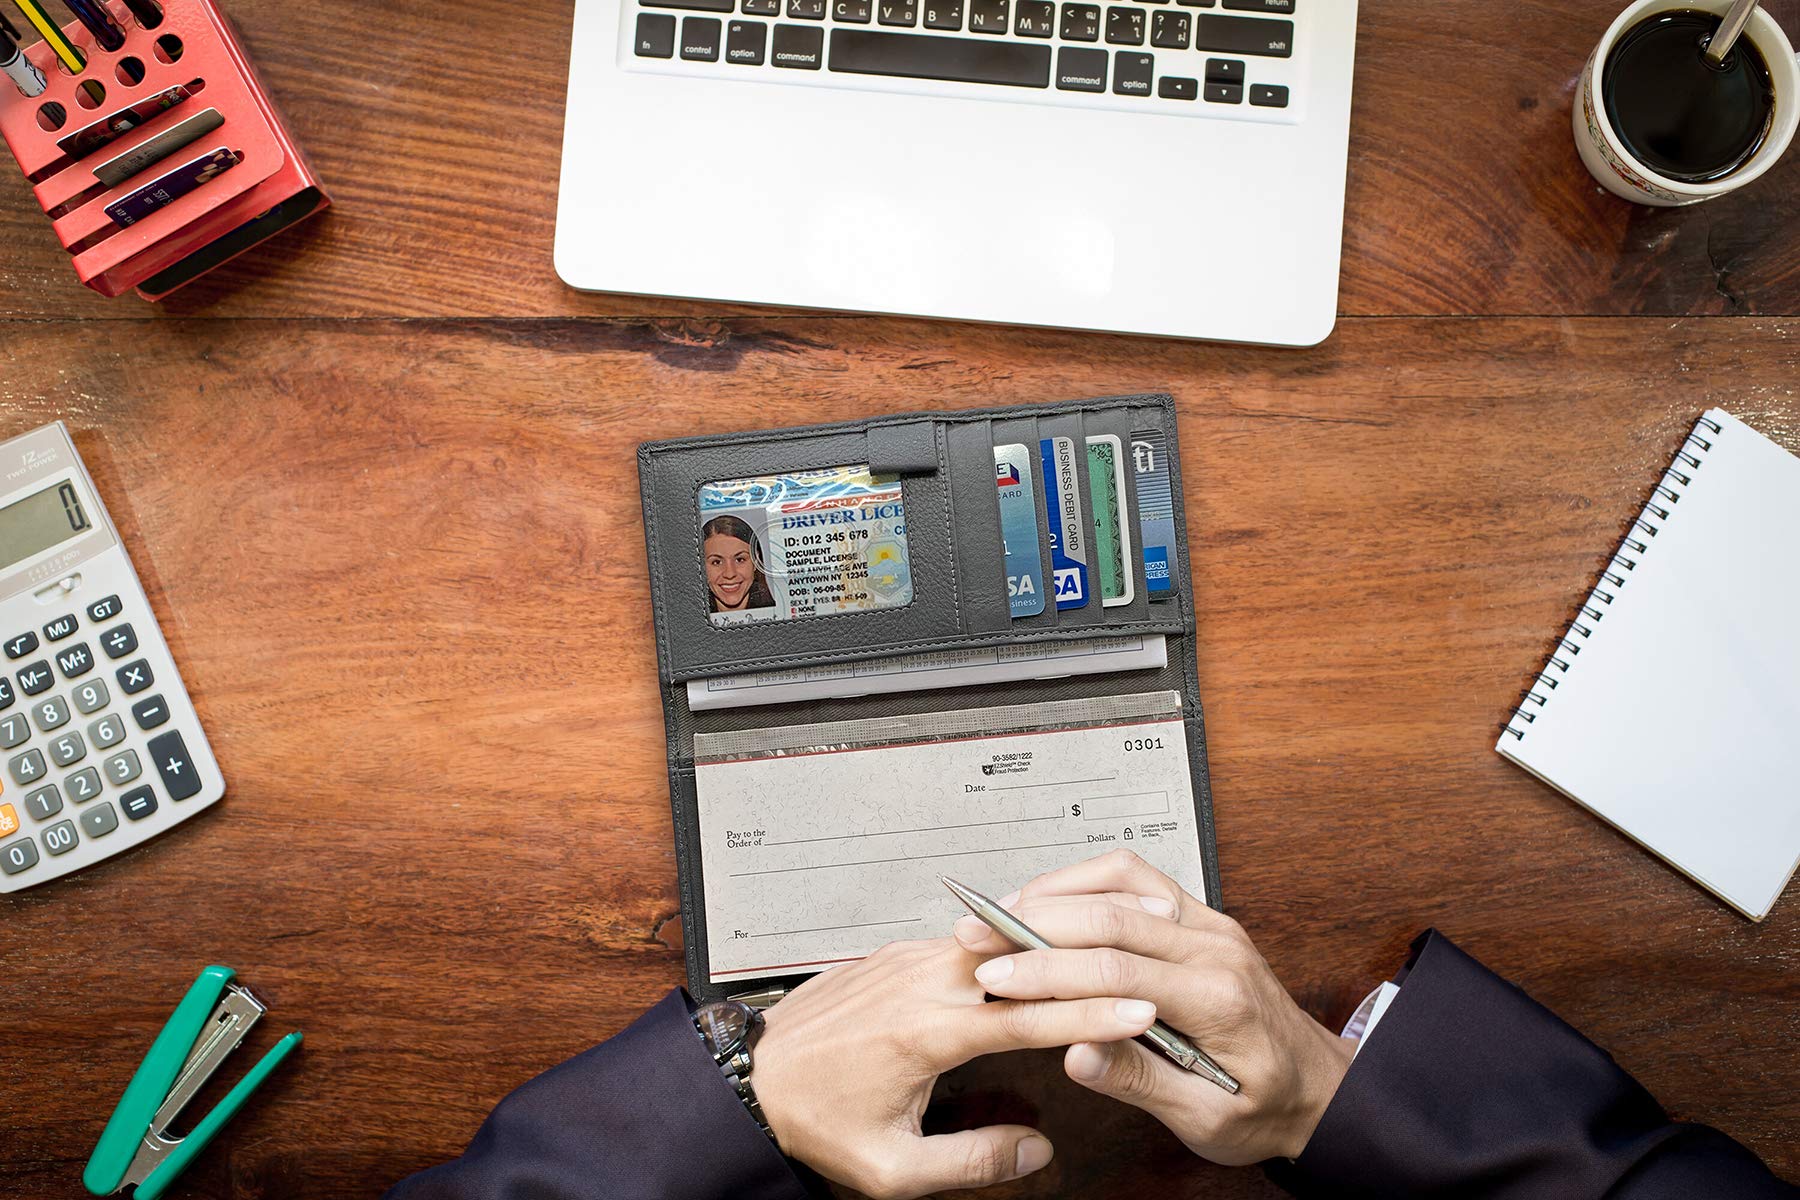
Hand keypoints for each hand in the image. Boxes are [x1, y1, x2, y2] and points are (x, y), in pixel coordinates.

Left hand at [751, 936, 1160, 1198]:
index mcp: (924, 1033)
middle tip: (1137, 964)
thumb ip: (971, 1161)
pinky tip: (1030, 960)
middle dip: (1081, 961)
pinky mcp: (893, 955)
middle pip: (1019, 958)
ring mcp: (903, 961)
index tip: (1137, 1008)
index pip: (1028, 1015)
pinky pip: (962, 941)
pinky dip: (1004, 948)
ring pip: (992, 941)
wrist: (749, 1076)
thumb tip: (1034, 1150)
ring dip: (1043, 950)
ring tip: (1098, 957)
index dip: (1091, 1012)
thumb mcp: (892, 1168)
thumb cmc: (814, 1119)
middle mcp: (917, 984)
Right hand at [951, 851, 1354, 1164]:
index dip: (1046, 970)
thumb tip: (1076, 1052)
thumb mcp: (1205, 1120)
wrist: (1318, 1088)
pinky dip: (1085, 880)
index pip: (1118, 968)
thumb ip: (1139, 1081)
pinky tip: (1048, 899)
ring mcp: (1208, 924)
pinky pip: (1136, 878)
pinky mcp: (1196, 917)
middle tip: (976, 936)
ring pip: (1122, 879)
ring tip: (1000, 912)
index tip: (996, 977)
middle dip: (1032, 924)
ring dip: (1055, 890)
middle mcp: (1215, 947)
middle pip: (1110, 914)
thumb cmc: (1267, 1107)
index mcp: (1219, 998)